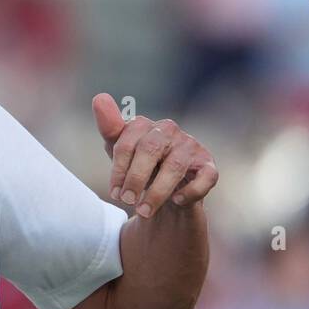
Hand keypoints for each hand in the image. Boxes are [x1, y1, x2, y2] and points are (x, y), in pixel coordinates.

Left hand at [91, 93, 218, 217]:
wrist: (166, 195)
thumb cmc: (140, 167)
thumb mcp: (120, 151)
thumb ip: (110, 128)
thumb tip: (99, 97)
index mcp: (145, 125)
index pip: (127, 142)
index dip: (119, 170)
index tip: (114, 193)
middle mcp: (170, 131)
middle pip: (150, 149)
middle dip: (135, 178)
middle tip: (126, 201)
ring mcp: (191, 147)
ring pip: (175, 166)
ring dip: (157, 192)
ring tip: (143, 211)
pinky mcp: (209, 166)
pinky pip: (205, 177)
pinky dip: (191, 191)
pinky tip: (177, 201)